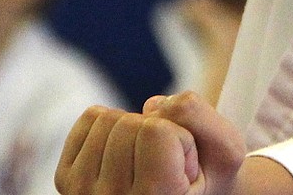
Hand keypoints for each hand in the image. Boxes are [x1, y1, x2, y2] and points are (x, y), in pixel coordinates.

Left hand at [56, 94, 247, 194]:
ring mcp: (83, 194)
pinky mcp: (66, 180)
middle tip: (167, 164)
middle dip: (158, 131)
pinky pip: (91, 117)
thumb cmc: (207, 176)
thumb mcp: (227, 148)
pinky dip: (114, 124)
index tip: (187, 168)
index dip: (181, 137)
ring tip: (147, 161)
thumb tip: (149, 106)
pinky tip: (125, 155)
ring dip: (136, 128)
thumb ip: (198, 115)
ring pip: (109, 118)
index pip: (156, 132)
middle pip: (130, 123)